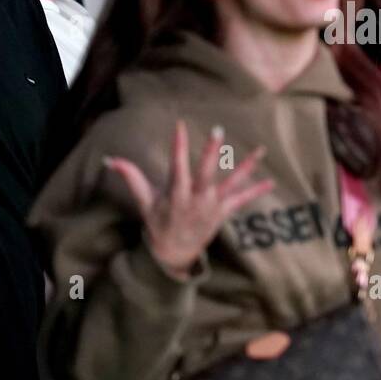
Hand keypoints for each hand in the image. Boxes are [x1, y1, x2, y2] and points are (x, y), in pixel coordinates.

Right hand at [105, 122, 273, 277]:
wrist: (173, 254)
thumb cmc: (158, 223)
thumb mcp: (144, 201)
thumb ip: (131, 177)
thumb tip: (110, 160)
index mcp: (175, 195)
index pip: (176, 165)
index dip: (178, 145)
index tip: (180, 125)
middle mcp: (196, 200)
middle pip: (205, 173)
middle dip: (211, 152)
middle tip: (218, 131)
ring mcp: (212, 206)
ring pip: (231, 184)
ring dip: (245, 167)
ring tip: (260, 151)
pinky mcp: (223, 213)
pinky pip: (241, 200)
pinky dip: (256, 191)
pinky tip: (271, 182)